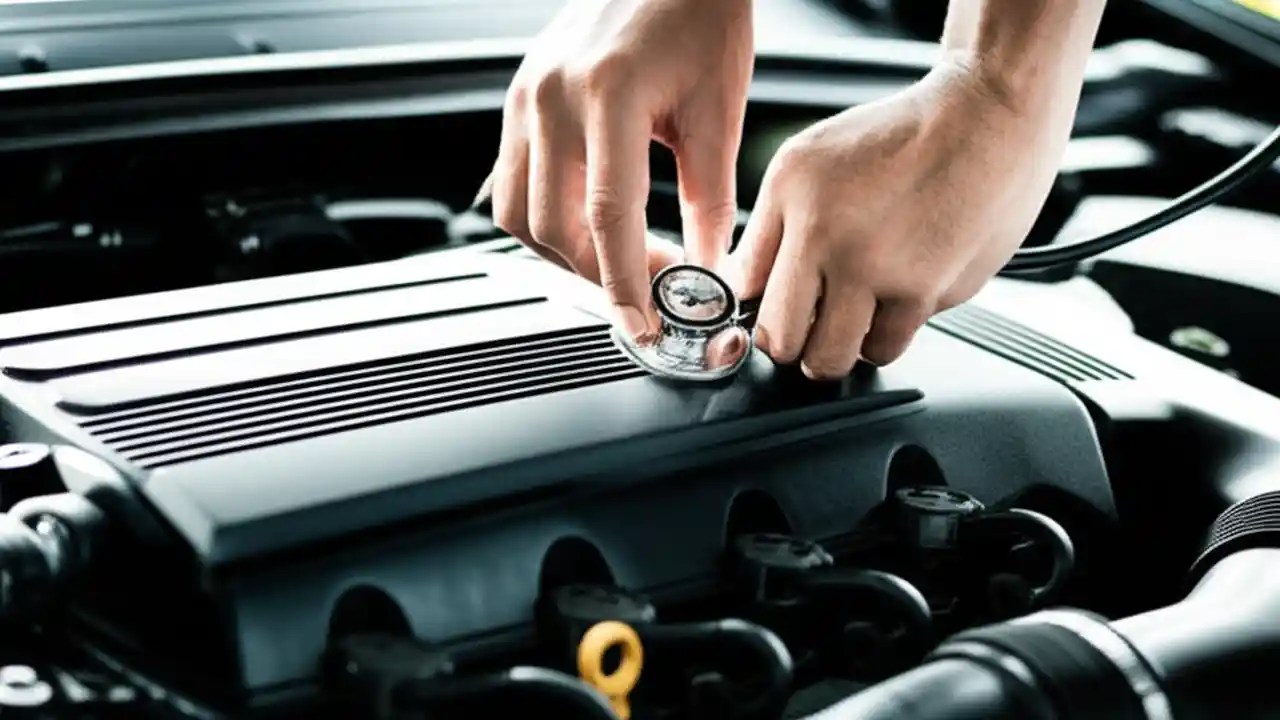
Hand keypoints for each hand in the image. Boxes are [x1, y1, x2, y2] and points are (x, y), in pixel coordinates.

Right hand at [485, 0, 753, 340]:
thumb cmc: (698, 14)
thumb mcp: (718, 108)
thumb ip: (710, 197)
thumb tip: (707, 266)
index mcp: (608, 93)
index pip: (607, 216)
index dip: (626, 282)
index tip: (646, 323)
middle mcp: (551, 96)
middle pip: (553, 225)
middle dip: (600, 275)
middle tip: (650, 290)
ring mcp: (526, 97)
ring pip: (518, 213)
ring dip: (564, 253)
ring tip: (619, 262)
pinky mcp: (518, 100)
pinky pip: (510, 182)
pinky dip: (544, 218)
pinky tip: (587, 225)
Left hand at [731, 61, 1074, 378]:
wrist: (987, 113)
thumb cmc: (901, 137)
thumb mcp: (808, 162)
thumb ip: (769, 229)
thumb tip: (741, 289)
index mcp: (794, 200)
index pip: (745, 291)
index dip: (755, 309)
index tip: (767, 313)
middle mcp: (832, 237)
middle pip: (783, 342)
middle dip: (790, 345)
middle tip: (806, 328)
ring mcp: (883, 269)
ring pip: (838, 357)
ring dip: (841, 345)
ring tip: (855, 310)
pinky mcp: (930, 291)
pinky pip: (890, 344)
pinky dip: (887, 332)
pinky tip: (895, 297)